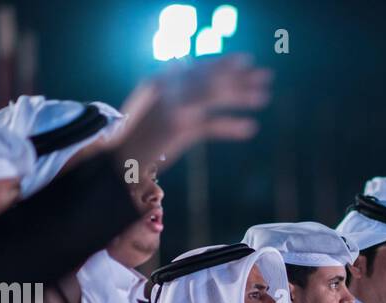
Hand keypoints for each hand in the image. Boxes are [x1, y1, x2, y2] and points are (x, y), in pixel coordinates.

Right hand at [113, 54, 272, 174]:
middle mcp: (167, 87)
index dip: (224, 63)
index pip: (199, 66)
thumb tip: (180, 64)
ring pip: (214, 95)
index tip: (246, 61)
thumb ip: (168, 84)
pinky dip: (232, 126)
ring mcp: (173, 106)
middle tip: (266, 76)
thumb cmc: (138, 134)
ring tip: (264, 97)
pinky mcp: (178, 129)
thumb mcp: (152, 103)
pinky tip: (250, 128)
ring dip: (242, 96)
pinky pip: (212, 125)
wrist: (119, 158)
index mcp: (161, 79)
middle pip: (211, 78)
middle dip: (240, 77)